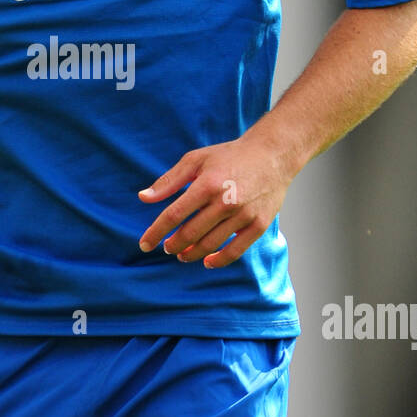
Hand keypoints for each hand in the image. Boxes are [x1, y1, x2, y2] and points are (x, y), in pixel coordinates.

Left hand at [137, 133, 293, 267]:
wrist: (272, 155)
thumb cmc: (229, 156)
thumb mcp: (196, 160)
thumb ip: (169, 181)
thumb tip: (143, 198)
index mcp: (207, 184)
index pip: (174, 215)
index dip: (156, 232)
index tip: (144, 244)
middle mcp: (226, 201)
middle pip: (191, 233)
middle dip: (173, 245)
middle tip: (167, 248)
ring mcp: (244, 215)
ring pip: (211, 244)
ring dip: (192, 254)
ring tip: (183, 254)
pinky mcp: (259, 224)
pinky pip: (236, 251)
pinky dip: (219, 260)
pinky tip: (207, 262)